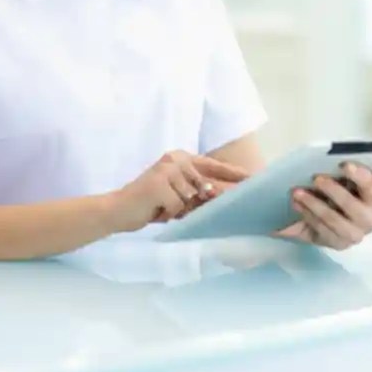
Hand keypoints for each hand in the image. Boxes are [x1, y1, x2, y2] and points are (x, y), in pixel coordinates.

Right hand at [108, 150, 250, 232]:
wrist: (118, 210)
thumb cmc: (150, 205)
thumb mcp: (178, 195)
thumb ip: (197, 193)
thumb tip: (221, 197)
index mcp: (180, 157)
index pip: (212, 165)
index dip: (233, 173)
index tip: (254, 179)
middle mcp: (175, 159)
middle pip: (204, 186)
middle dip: (197, 203)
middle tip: (172, 206)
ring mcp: (167, 170)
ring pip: (192, 199)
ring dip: (179, 210)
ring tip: (161, 208)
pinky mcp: (159, 184)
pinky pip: (178, 207)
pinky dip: (168, 214)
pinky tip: (155, 211)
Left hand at [276, 161, 371, 248]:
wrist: (322, 215)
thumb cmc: (340, 192)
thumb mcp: (350, 179)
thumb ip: (370, 171)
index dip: (360, 177)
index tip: (343, 165)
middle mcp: (370, 220)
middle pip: (354, 207)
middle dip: (334, 191)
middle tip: (315, 178)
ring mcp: (353, 235)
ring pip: (334, 221)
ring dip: (314, 205)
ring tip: (297, 192)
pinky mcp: (337, 244)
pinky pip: (321, 231)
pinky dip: (307, 215)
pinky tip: (297, 204)